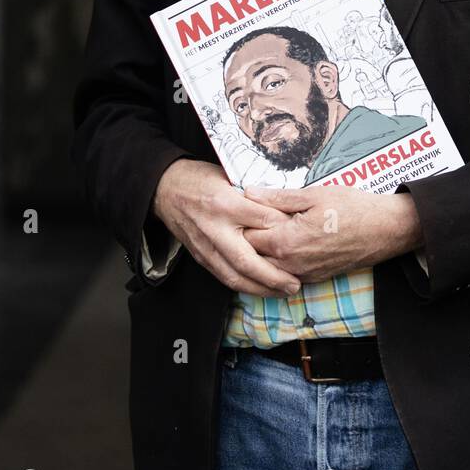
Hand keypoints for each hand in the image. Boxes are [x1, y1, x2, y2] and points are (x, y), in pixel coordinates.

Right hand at [152, 159, 301, 296]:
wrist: (166, 191)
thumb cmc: (201, 181)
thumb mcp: (230, 177)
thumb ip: (257, 197)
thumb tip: (286, 215)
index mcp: (224, 203)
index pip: (260, 219)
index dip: (283, 230)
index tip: (303, 238)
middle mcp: (214, 229)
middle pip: (246, 261)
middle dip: (273, 277)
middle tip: (295, 284)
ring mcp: (205, 247)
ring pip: (234, 277)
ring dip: (261, 289)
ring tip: (283, 291)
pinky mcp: (201, 258)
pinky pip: (224, 278)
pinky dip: (245, 286)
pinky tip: (261, 289)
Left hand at [240, 183, 422, 283]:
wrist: (384, 231)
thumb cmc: (352, 208)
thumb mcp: (313, 195)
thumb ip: (276, 197)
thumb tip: (248, 192)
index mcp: (286, 241)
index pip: (246, 236)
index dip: (240, 220)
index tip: (238, 207)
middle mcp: (290, 264)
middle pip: (251, 255)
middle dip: (245, 238)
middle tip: (245, 218)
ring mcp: (301, 274)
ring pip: (266, 267)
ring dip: (260, 251)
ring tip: (261, 230)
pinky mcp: (312, 279)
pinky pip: (283, 274)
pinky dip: (275, 262)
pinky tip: (280, 244)